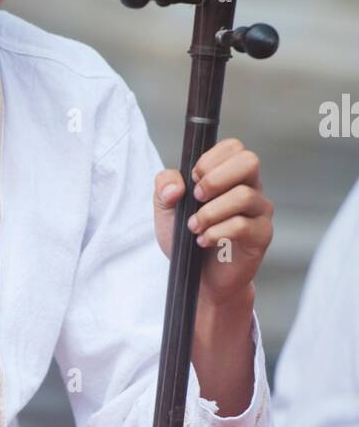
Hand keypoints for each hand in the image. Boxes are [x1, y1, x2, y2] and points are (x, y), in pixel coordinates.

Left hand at [153, 138, 273, 305]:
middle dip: (215, 178)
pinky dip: (217, 232)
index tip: (192, 180)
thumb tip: (176, 186)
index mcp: (231, 175)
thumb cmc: (186, 240)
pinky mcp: (261, 235)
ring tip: (193, 227)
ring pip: (243, 195)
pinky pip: (242, 225)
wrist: (198, 279)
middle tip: (196, 198)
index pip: (233, 147)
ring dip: (210, 212)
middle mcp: (250, 188)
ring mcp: (259, 211)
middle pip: (249, 161)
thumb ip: (164, 187)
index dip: (209, 160)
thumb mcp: (166, 210)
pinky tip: (203, 240)